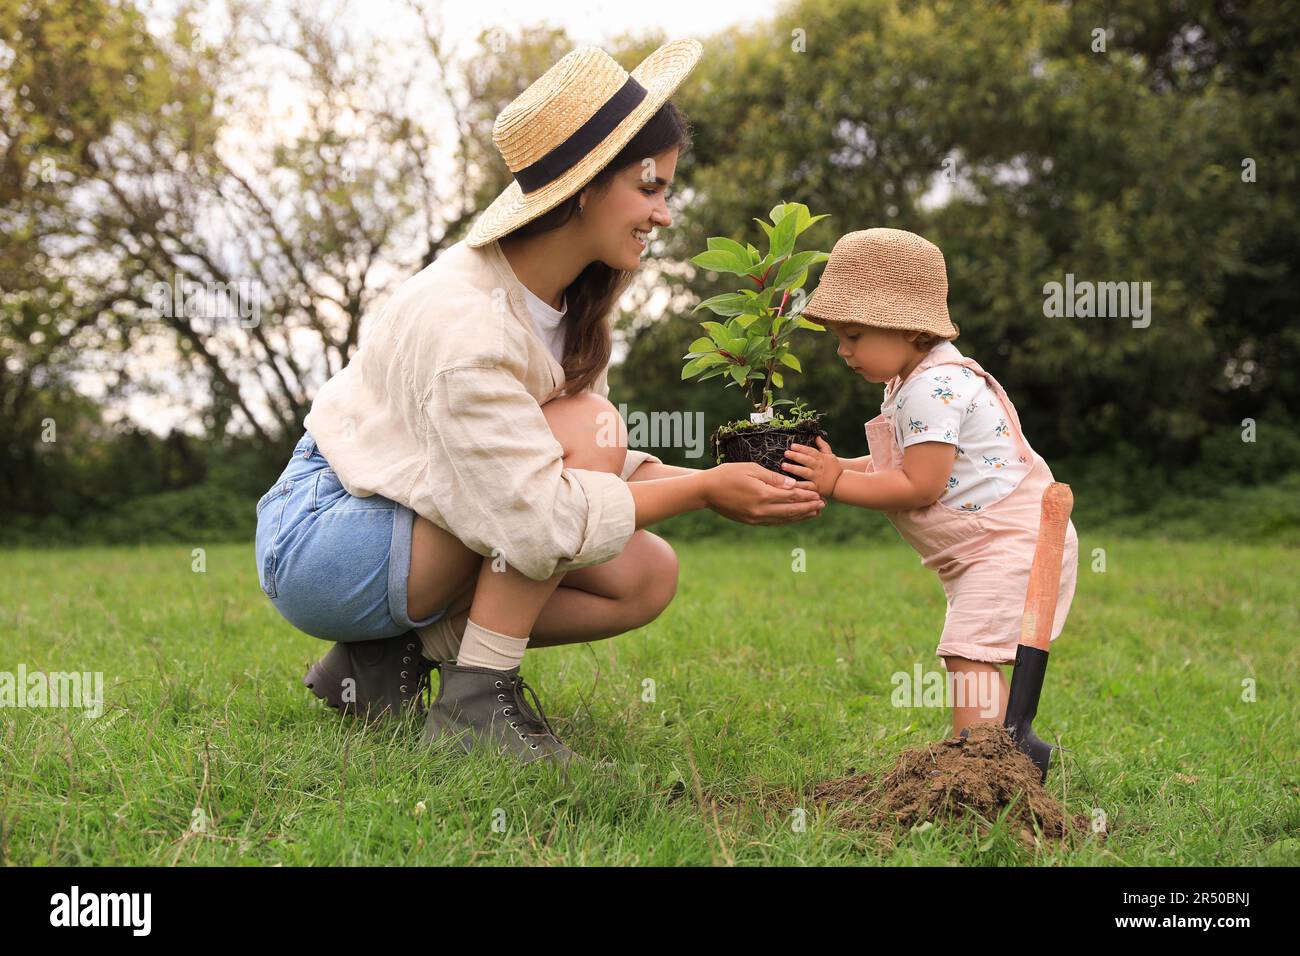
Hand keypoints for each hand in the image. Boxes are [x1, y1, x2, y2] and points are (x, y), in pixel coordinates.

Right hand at [703, 462, 825, 524]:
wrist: (706, 491)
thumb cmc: (727, 474)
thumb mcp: (751, 469)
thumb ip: (773, 478)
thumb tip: (792, 484)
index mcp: (762, 495)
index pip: (791, 496)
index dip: (806, 495)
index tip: (818, 493)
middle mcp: (761, 510)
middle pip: (791, 510)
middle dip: (808, 508)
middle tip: (823, 505)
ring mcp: (755, 518)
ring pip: (784, 519)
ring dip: (801, 516)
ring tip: (815, 513)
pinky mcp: (751, 521)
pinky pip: (773, 522)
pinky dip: (787, 520)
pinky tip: (795, 518)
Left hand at [782, 436, 843, 497]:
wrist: (841, 483)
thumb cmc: (834, 468)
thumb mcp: (830, 455)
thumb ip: (823, 446)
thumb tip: (817, 436)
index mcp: (821, 458)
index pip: (811, 451)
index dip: (801, 448)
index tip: (792, 445)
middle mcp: (818, 467)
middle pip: (806, 460)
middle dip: (796, 456)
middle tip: (786, 453)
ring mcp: (817, 477)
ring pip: (804, 472)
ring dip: (794, 469)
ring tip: (784, 466)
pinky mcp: (816, 488)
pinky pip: (806, 486)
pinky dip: (799, 485)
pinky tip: (790, 483)